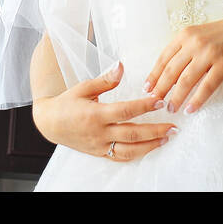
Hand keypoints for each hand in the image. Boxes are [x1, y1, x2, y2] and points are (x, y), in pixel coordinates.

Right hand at [32, 61, 177, 161]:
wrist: (49, 123)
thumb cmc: (67, 103)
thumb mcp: (84, 87)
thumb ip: (105, 79)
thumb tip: (121, 66)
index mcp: (96, 114)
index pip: (125, 111)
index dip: (144, 106)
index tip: (159, 101)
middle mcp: (99, 133)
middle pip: (132, 134)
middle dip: (155, 130)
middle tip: (173, 126)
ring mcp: (100, 146)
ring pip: (129, 150)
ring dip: (150, 145)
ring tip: (166, 138)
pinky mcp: (99, 153)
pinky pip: (120, 157)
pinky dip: (137, 154)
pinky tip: (149, 147)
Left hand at [144, 13, 222, 113]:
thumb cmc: (222, 35)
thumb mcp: (198, 36)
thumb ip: (183, 51)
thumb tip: (168, 76)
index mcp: (184, 35)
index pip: (163, 58)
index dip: (153, 75)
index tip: (147, 88)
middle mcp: (194, 43)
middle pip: (171, 71)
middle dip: (160, 89)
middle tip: (154, 102)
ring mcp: (209, 54)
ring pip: (186, 81)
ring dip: (176, 97)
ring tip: (171, 108)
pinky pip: (206, 86)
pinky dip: (197, 100)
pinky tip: (190, 109)